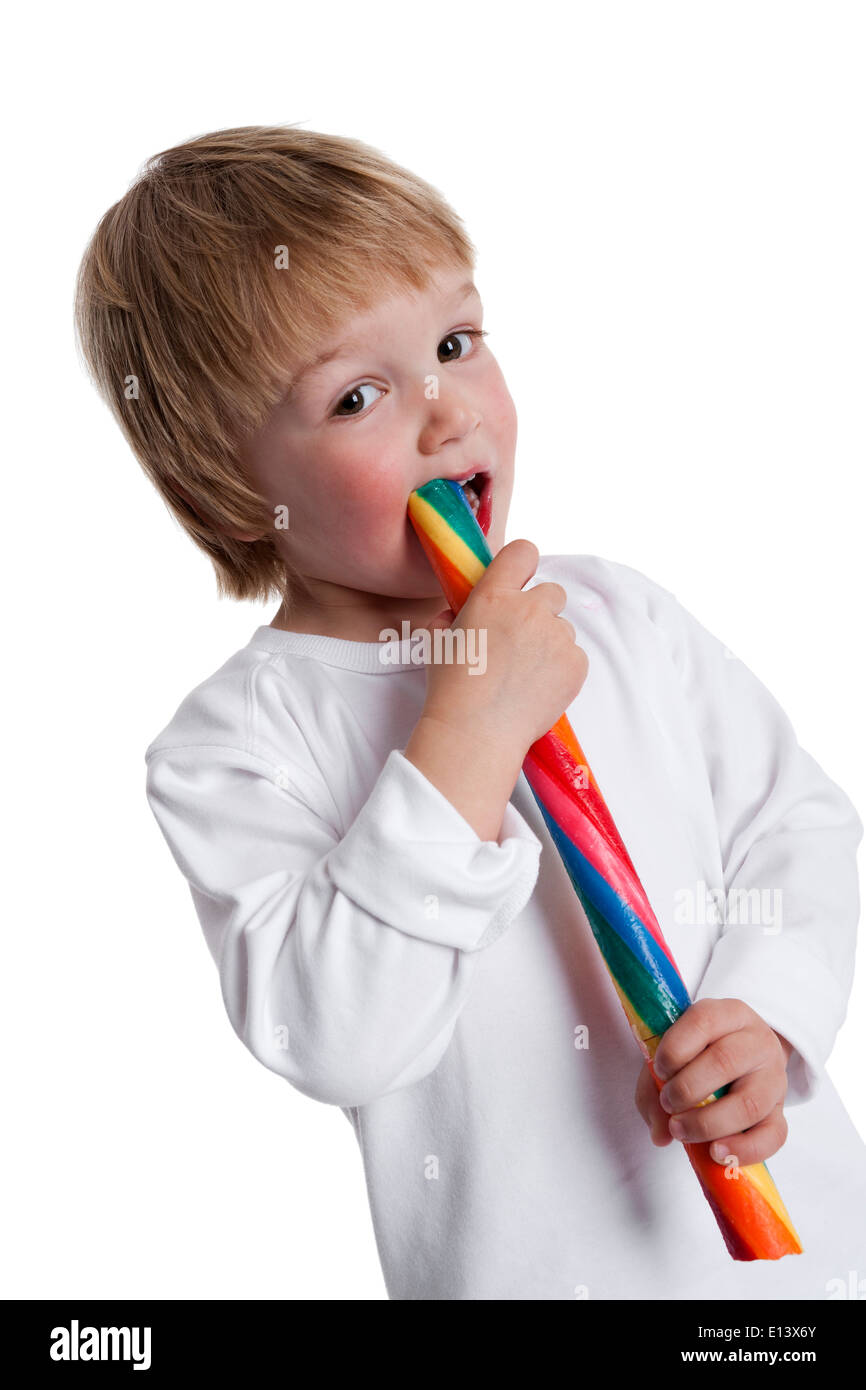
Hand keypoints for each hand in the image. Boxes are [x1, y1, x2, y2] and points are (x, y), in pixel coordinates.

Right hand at [419, 539, 589, 762]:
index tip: (519, 581)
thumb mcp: (436, 640)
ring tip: (525, 674)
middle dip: (539, 611)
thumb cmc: (450, 689)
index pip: (523, 552)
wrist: (476, 733)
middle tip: (520, 641)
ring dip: (549, 644)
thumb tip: (459, 612)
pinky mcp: (576, 664)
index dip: (522, 564)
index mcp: (494, 596)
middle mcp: (530, 610)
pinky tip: (537, 688)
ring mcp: (557, 637)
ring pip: (563, 628)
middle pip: (552, 592)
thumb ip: (451, 615)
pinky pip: (574, 656)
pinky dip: (561, 669)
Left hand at [634, 998, 792, 1165]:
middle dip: (687, 1089)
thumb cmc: (698, 1056)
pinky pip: (773, 1135)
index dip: (675, 1048)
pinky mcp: (781, 1112)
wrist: (744, 1059)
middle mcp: (757, 1042)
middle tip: (667, 1104)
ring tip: (680, 1130)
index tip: (658, 1070)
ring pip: (749, 1103)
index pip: (704, 1021)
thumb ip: (653, 1087)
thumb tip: (660, 1134)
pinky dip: (743, 1149)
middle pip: (725, 1061)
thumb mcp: (674, 1055)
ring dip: (708, 1123)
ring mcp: (774, 1078)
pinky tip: (716, 1153)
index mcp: (729, 1015)